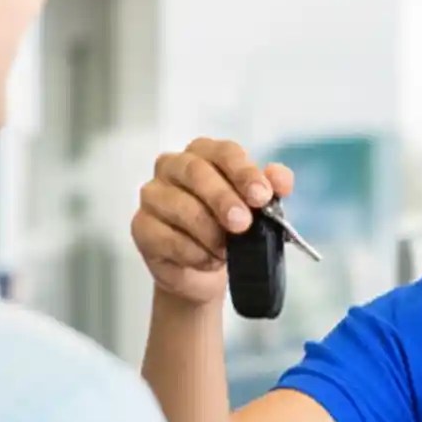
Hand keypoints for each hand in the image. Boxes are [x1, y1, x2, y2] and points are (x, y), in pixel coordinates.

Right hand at [132, 137, 294, 305]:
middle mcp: (173, 166)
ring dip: (210, 232)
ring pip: (180, 206)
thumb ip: (270, 188)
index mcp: (204, 153)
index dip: (244, 172)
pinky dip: (193, 252)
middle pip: (197, 173)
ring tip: (227, 250)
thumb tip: (281, 180)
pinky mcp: (141, 226)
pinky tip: (208, 259)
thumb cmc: (229, 229)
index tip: (262, 196)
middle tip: (243, 224)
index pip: (224, 152)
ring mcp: (153, 195)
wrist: (205, 269)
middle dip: (224, 199)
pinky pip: (166, 237)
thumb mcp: (255, 208)